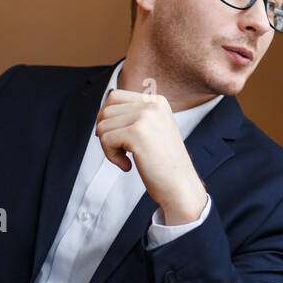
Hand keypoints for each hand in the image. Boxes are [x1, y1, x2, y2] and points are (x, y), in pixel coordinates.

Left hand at [95, 89, 206, 222]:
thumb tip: (102, 112)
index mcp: (157, 101)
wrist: (180, 185)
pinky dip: (111, 156)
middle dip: (106, 133)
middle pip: (106, 110)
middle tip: (119, 150)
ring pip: (103, 125)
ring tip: (126, 158)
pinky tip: (127, 165)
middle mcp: (152, 104)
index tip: (115, 137)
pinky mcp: (137, 133)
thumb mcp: (154, 129)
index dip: (107, 117)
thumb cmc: (163, 163)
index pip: (115, 96)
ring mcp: (145, 117)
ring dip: (108, 146)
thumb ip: (134, 116)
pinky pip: (105, 139)